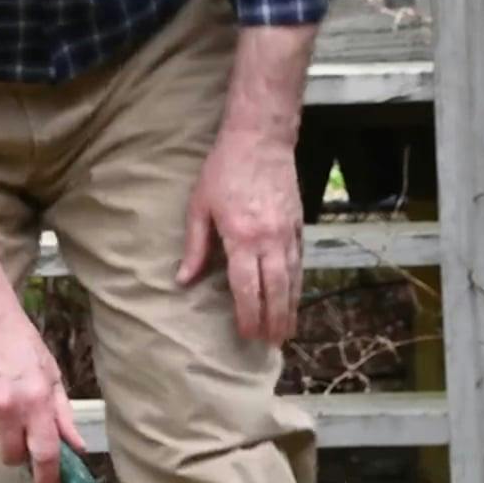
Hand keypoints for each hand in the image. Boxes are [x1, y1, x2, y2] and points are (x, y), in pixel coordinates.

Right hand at [0, 289, 81, 482]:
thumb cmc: (19, 342)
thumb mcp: (50, 374)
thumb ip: (62, 415)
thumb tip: (77, 447)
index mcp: (36, 401)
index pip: (44, 454)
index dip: (48, 482)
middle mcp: (6, 409)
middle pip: (11, 457)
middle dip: (17, 449)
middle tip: (17, 424)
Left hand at [180, 126, 303, 345]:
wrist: (260, 139)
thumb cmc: (224, 170)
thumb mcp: (199, 206)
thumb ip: (194, 247)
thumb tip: (183, 281)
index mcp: (241, 238)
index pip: (246, 288)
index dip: (248, 315)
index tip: (247, 335)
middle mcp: (269, 240)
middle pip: (275, 291)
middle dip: (273, 320)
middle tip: (271, 343)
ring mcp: (287, 233)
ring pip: (292, 280)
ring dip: (290, 308)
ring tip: (287, 330)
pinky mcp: (298, 224)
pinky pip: (300, 261)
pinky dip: (298, 283)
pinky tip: (295, 297)